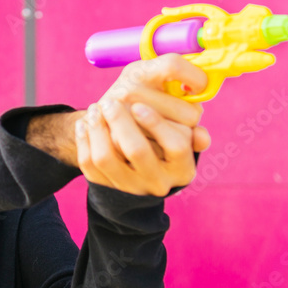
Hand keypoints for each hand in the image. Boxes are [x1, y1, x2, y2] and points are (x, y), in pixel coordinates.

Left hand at [76, 54, 212, 194]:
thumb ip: (190, 120)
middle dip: (121, 121)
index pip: (178, 145)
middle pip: (138, 151)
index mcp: (183, 167)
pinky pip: (88, 164)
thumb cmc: (161, 132)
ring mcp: (130, 187)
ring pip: (106, 157)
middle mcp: (159, 181)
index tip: (139, 106)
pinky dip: (85, 139)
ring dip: (98, 128)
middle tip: (111, 100)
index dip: (158, 124)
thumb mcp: (181, 124)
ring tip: (96, 107)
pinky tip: (86, 122)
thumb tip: (202, 135)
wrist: (131, 159)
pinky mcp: (105, 186)